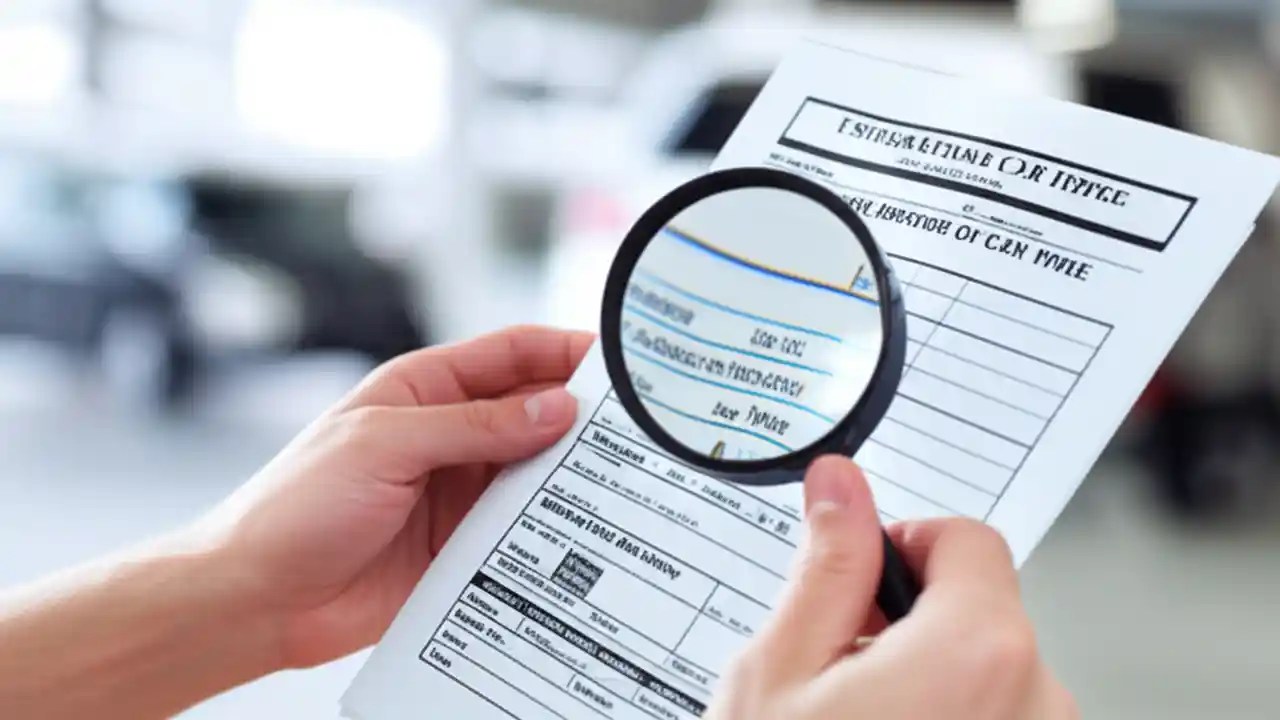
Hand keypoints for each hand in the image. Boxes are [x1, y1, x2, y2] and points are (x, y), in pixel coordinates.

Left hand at [200, 325, 592, 668]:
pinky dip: (554, 528)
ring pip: (536, 473)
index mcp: (425, 388)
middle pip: (534, 412)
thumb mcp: (384, 445)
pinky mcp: (463, 546)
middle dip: (583, 416)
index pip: (511, 354)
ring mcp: (458, 491)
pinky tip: (584, 531)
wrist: (256, 600)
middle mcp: (448, 435)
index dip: (565, 351)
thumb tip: (554, 408)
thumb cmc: (293, 506)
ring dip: (573, 475)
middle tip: (637, 428)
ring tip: (627, 479)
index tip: (618, 365)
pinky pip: (522, 530)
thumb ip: (473, 426)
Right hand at [705, 457, 1075, 719]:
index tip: (857, 577)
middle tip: (838, 670)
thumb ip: (824, 570)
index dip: (901, 544)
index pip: (969, 540)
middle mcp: (1037, 700)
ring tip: (858, 719)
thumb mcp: (780, 672)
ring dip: (931, 680)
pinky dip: (953, 719)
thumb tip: (840, 486)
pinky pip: (1001, 717)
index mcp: (978, 652)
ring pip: (990, 674)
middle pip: (979, 610)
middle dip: (911, 624)